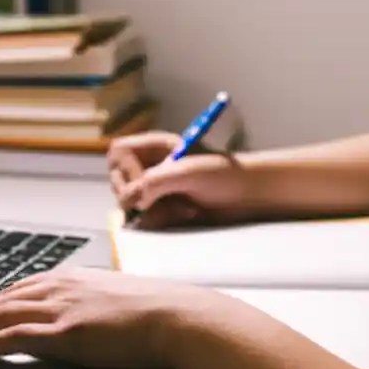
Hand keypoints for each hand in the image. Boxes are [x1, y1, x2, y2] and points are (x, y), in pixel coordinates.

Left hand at [0, 267, 224, 368]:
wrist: (178, 318)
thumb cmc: (159, 313)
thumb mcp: (118, 299)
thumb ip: (94, 304)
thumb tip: (88, 317)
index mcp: (76, 278)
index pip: (24, 287)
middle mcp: (62, 287)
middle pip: (5, 298)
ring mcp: (61, 308)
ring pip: (1, 314)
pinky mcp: (63, 332)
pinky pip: (12, 336)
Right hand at [106, 131, 260, 229]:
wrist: (251, 196)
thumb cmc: (225, 174)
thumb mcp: (189, 172)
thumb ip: (155, 182)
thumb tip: (130, 200)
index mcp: (156, 147)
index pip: (118, 153)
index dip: (124, 169)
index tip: (143, 182)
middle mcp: (152, 167)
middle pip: (118, 180)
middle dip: (136, 195)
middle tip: (159, 199)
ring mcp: (157, 190)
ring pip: (130, 204)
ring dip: (153, 210)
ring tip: (183, 208)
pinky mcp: (164, 210)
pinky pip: (145, 220)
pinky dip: (160, 221)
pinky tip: (185, 215)